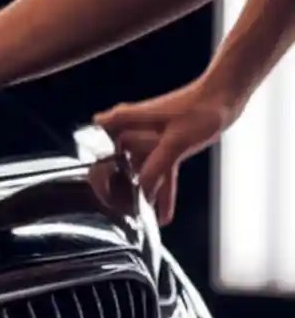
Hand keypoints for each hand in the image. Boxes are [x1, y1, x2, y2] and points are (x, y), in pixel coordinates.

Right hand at [94, 80, 240, 224]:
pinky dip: (163, 192)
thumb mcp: (176, 141)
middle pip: (116, 164)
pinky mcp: (164, 146)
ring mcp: (147, 139)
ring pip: (138, 171)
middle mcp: (130, 129)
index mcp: (123, 121)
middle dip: (117, 188)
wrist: (223, 98)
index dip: (95, 172)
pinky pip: (160, 174)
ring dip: (140, 193)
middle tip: (119, 213)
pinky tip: (164, 215)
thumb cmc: (198, 109)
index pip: (97, 149)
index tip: (98, 193)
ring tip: (141, 219)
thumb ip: (156, 166)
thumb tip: (143, 190)